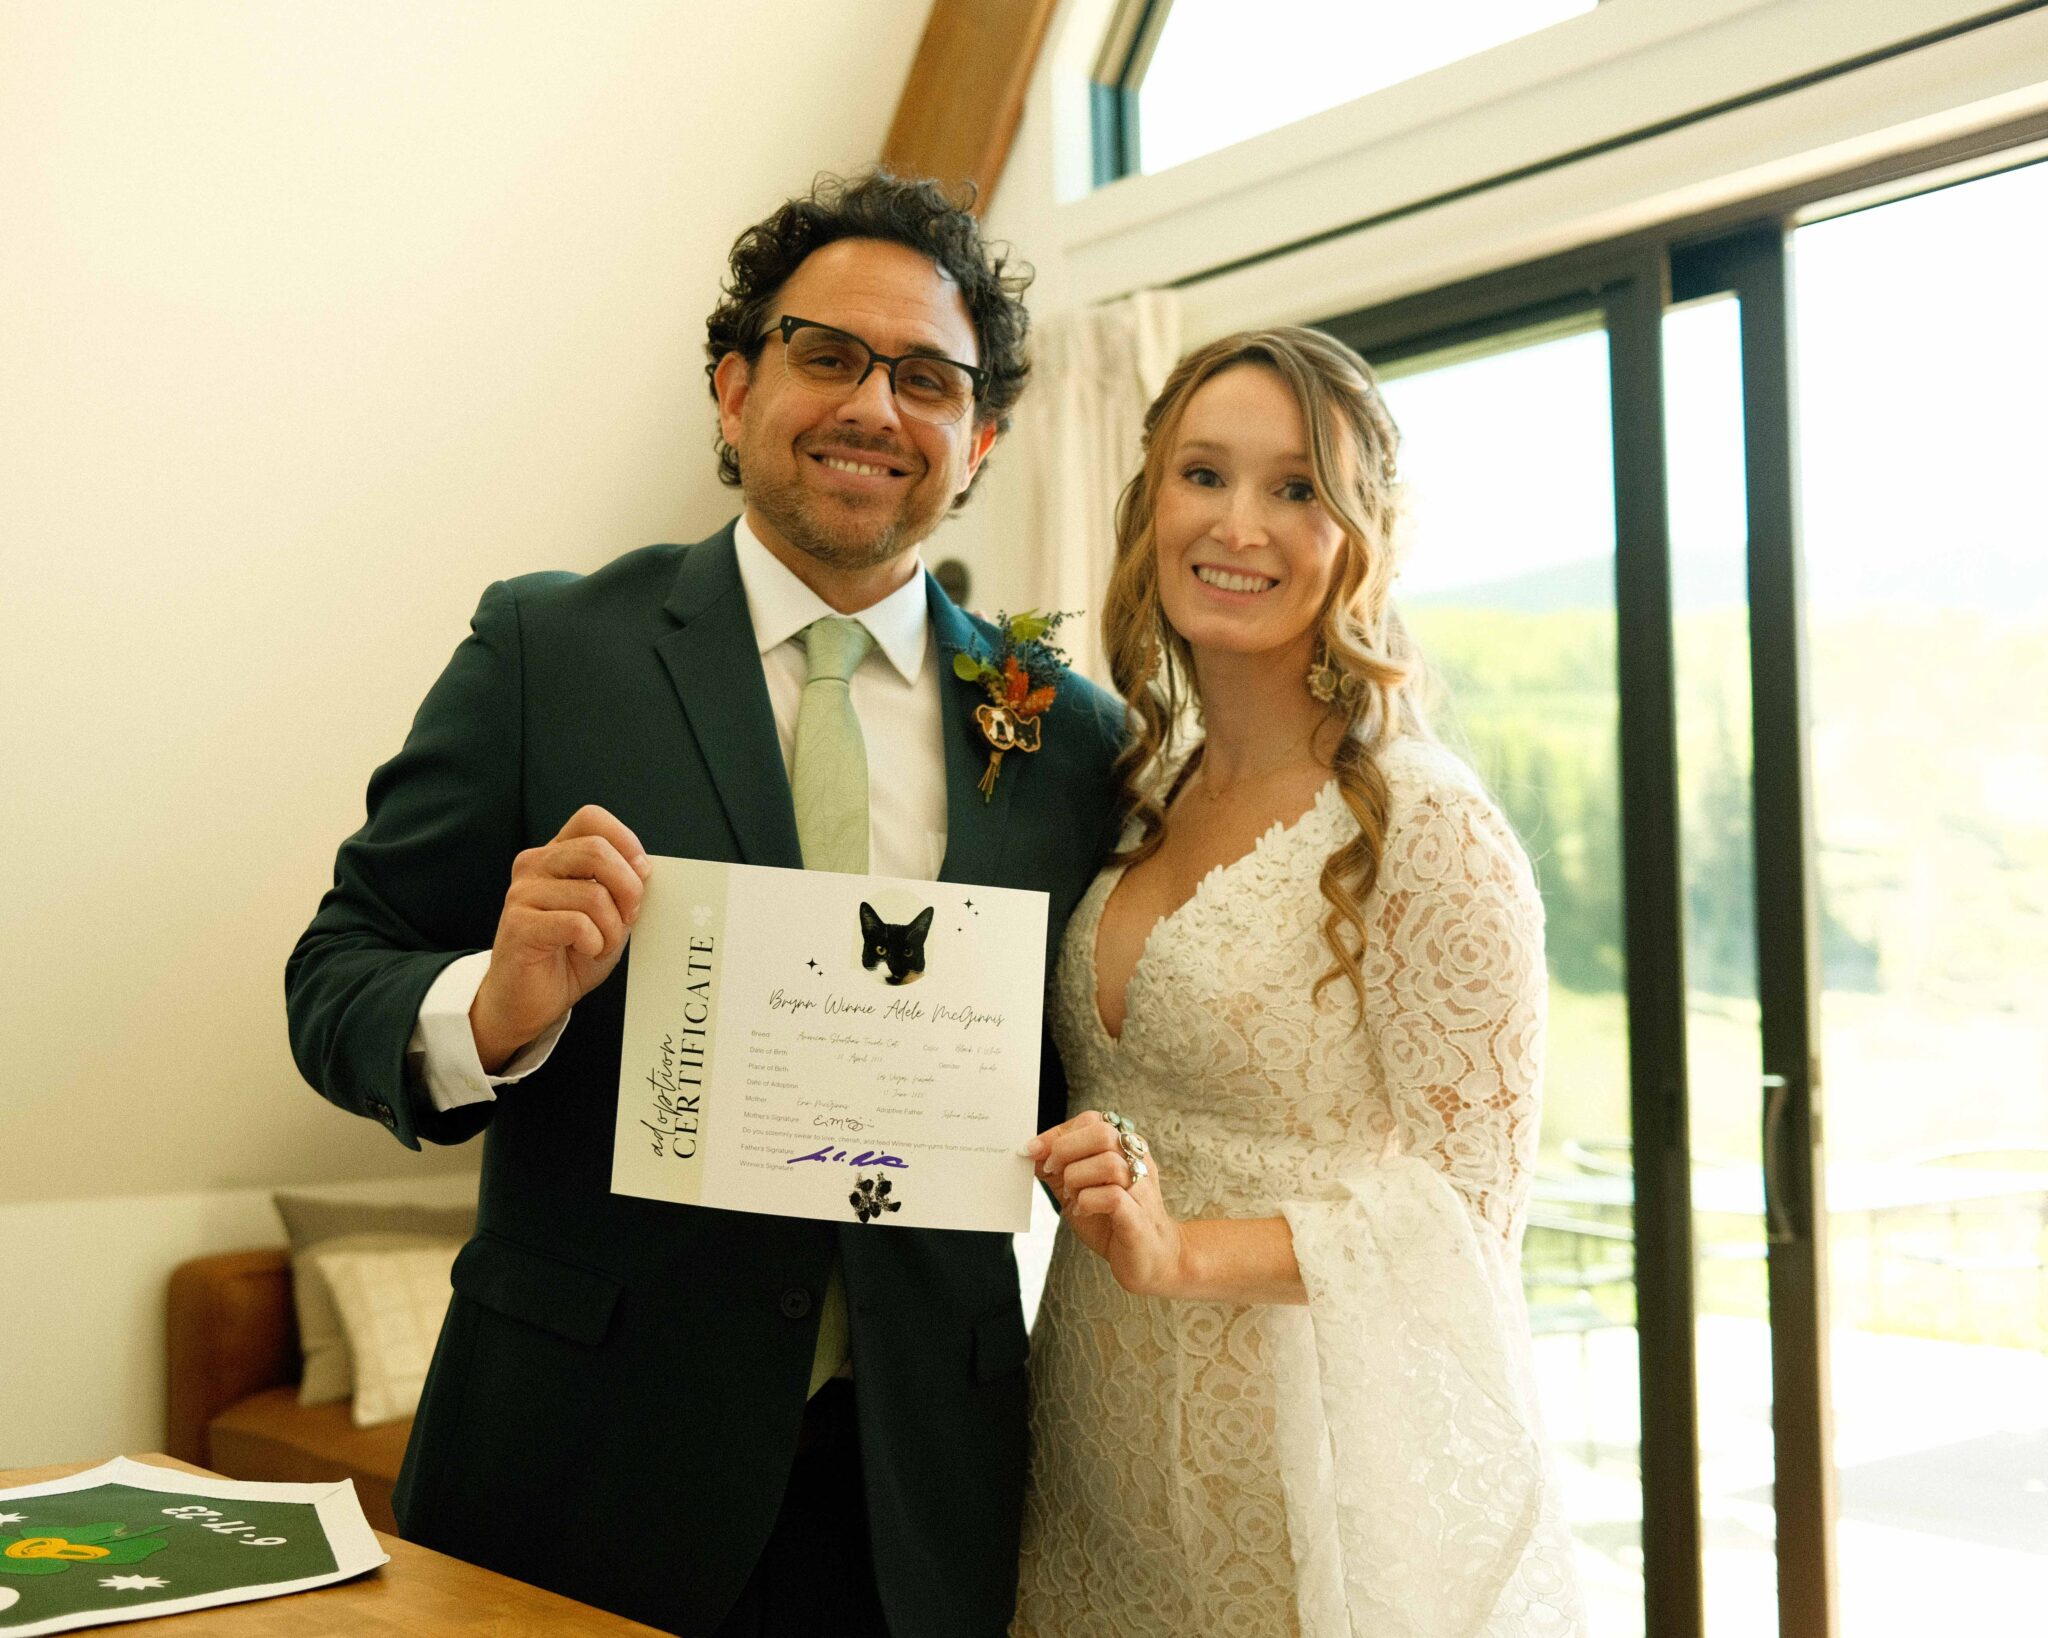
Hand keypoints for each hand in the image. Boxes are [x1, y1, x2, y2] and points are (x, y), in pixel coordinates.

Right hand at [470, 805, 650, 1070]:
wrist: (530, 1000)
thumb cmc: (571, 954)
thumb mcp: (608, 914)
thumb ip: (623, 887)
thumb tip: (643, 866)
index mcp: (556, 854)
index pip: (591, 818)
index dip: (625, 841)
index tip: (641, 873)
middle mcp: (534, 865)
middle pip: (597, 850)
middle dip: (628, 888)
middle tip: (628, 918)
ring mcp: (522, 893)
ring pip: (593, 894)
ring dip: (612, 927)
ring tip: (600, 943)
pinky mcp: (519, 924)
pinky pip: (577, 923)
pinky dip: (595, 942)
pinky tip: (585, 951)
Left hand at [1026, 1111, 1185, 1297]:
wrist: (1150, 1259)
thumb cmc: (1113, 1220)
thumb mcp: (1080, 1188)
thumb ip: (1059, 1168)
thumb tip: (1030, 1150)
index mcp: (1126, 1148)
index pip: (1093, 1120)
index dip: (1059, 1133)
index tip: (1034, 1150)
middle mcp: (1139, 1162)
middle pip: (1103, 1133)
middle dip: (1066, 1150)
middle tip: (1053, 1172)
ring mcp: (1142, 1189)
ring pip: (1108, 1163)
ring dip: (1077, 1179)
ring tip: (1071, 1196)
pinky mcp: (1139, 1218)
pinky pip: (1113, 1197)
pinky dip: (1088, 1202)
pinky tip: (1082, 1211)